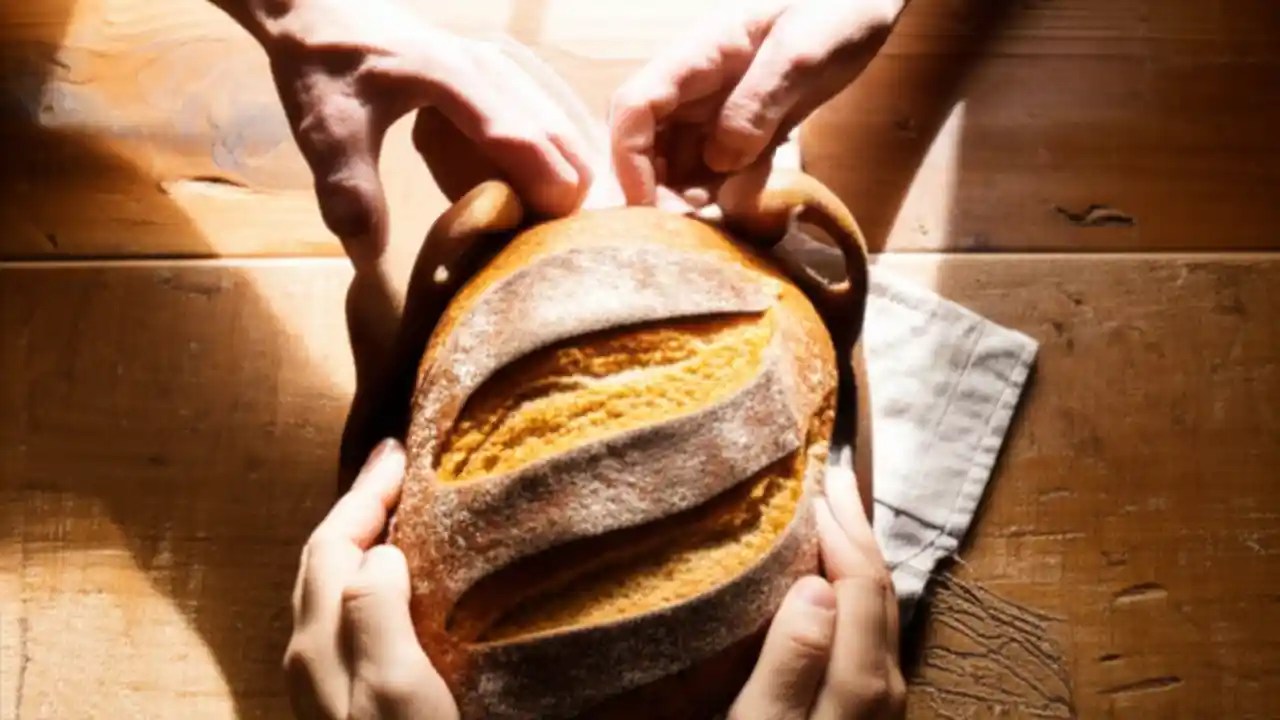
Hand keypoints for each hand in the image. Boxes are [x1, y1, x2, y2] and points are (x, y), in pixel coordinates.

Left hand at [240, 0, 595, 267]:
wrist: (315, 8)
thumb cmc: (322, 63)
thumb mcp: (326, 129)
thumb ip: (350, 192)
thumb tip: (372, 260)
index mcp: (455, 77)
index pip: (523, 138)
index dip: (546, 190)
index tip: (550, 242)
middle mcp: (490, 67)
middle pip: (558, 133)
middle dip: (565, 190)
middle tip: (545, 245)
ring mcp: (499, 67)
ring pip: (556, 126)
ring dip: (556, 174)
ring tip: (534, 223)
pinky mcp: (496, 76)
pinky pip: (537, 123)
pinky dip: (541, 160)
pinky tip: (512, 189)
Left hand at [283, 439, 458, 719]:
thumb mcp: (394, 685)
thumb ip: (375, 613)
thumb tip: (379, 550)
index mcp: (318, 640)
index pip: (333, 542)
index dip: (365, 493)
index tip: (400, 451)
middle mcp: (312, 654)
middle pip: (327, 557)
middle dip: (360, 506)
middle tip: (399, 468)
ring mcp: (327, 677)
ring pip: (337, 585)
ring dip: (366, 539)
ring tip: (402, 511)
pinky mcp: (351, 695)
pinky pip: (354, 611)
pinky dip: (375, 576)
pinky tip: (405, 583)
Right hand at [610, 0, 904, 204]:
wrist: (868, 2)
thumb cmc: (836, 8)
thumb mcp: (801, 51)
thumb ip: (759, 103)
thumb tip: (721, 160)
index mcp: (697, 57)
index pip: (635, 109)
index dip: (630, 162)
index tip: (649, 210)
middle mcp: (697, 88)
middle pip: (647, 146)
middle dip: (657, 193)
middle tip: (688, 236)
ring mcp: (719, 112)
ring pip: (680, 166)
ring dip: (691, 202)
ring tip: (720, 230)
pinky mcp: (747, 133)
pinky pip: (723, 174)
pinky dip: (730, 198)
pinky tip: (752, 214)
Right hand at [728, 465, 905, 718]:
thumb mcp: (763, 719)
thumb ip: (792, 658)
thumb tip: (815, 584)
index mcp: (861, 678)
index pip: (859, 581)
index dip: (838, 530)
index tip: (809, 489)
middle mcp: (886, 680)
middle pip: (878, 586)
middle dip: (857, 527)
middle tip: (835, 474)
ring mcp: (884, 693)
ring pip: (880, 604)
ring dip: (860, 551)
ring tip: (841, 510)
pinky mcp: (872, 704)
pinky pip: (873, 624)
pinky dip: (857, 584)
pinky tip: (838, 576)